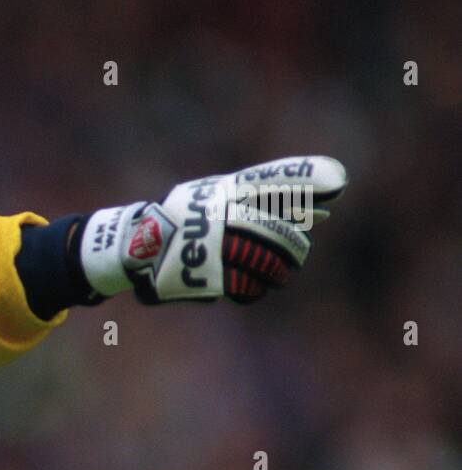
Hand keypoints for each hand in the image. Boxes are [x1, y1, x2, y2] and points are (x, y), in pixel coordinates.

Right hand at [76, 156, 347, 303]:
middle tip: (296, 254)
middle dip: (294, 245)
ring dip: (279, 270)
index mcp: (223, 191)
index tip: (338, 181)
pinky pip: (249, 286)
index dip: (304, 180)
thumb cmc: (182, 222)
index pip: (270, 181)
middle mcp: (219, 214)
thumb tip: (323, 210)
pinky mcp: (207, 274)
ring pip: (269, 260)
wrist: (132, 246)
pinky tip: (251, 287)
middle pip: (278, 230)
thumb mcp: (213, 198)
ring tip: (276, 274)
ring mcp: (213, 244)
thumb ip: (260, 199)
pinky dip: (256, 289)